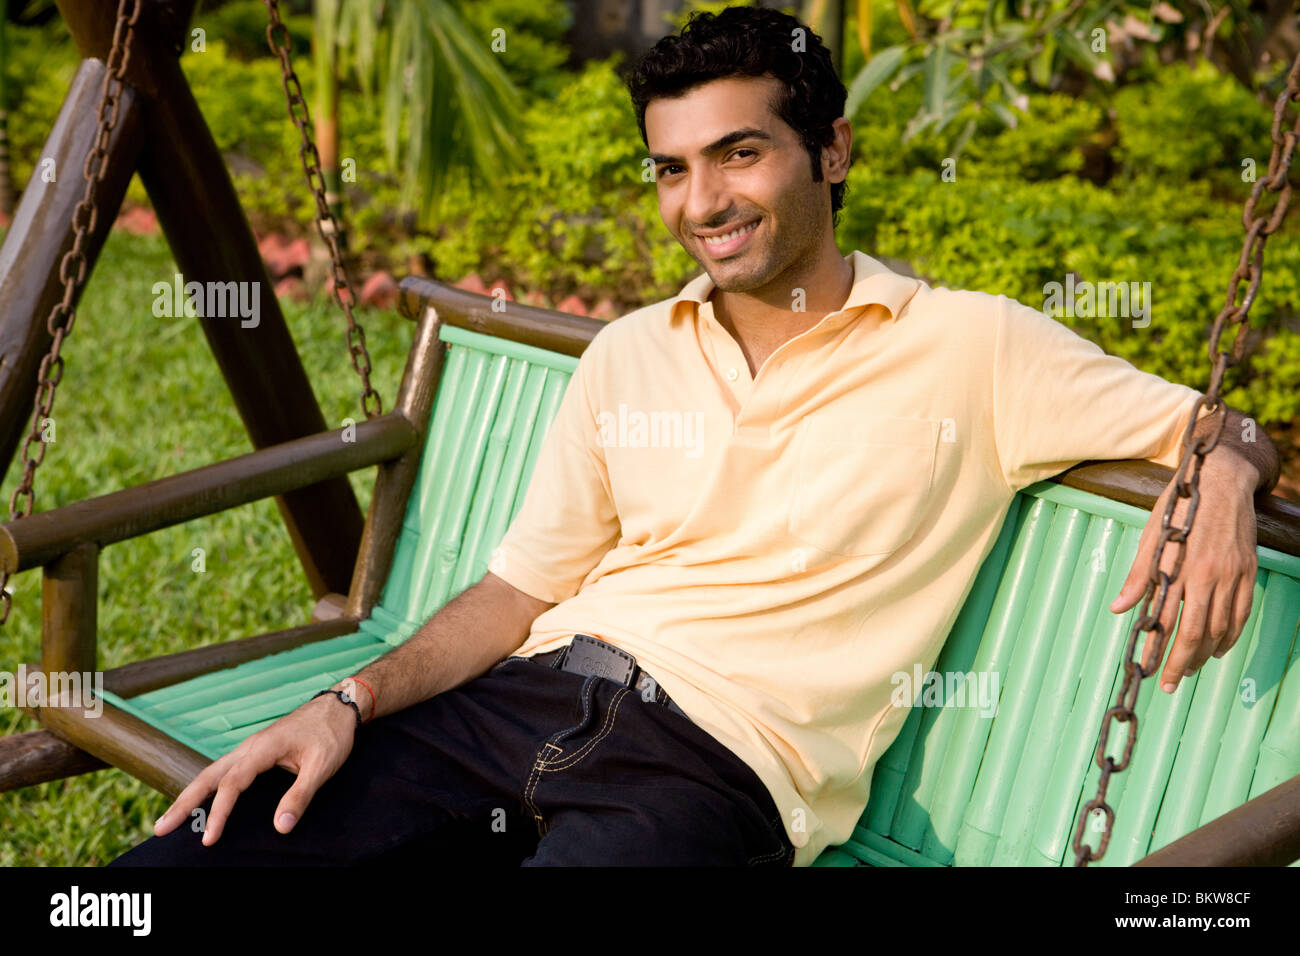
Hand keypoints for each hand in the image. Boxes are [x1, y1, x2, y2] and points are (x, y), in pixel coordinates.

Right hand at [152, 690, 357, 845]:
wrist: (338, 707)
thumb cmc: (331, 734)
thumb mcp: (323, 766)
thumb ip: (301, 795)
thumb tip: (281, 827)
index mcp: (262, 748)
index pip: (232, 784)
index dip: (219, 812)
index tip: (209, 839)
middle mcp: (249, 747)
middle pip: (208, 776)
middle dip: (184, 802)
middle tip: (160, 828)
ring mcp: (250, 748)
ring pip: (212, 772)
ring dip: (191, 795)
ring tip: (170, 819)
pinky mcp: (255, 752)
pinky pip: (223, 770)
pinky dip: (206, 786)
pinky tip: (200, 800)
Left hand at [1109, 455, 1258, 692]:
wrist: (1222, 481)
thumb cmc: (1180, 507)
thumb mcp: (1151, 536)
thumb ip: (1138, 576)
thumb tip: (1118, 608)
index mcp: (1180, 569)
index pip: (1167, 623)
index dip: (1157, 651)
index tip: (1147, 670)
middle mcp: (1209, 576)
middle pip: (1196, 634)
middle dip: (1179, 663)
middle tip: (1167, 683)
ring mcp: (1232, 576)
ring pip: (1221, 630)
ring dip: (1203, 655)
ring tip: (1187, 669)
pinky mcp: (1247, 573)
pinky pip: (1241, 615)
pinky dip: (1230, 637)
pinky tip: (1217, 649)